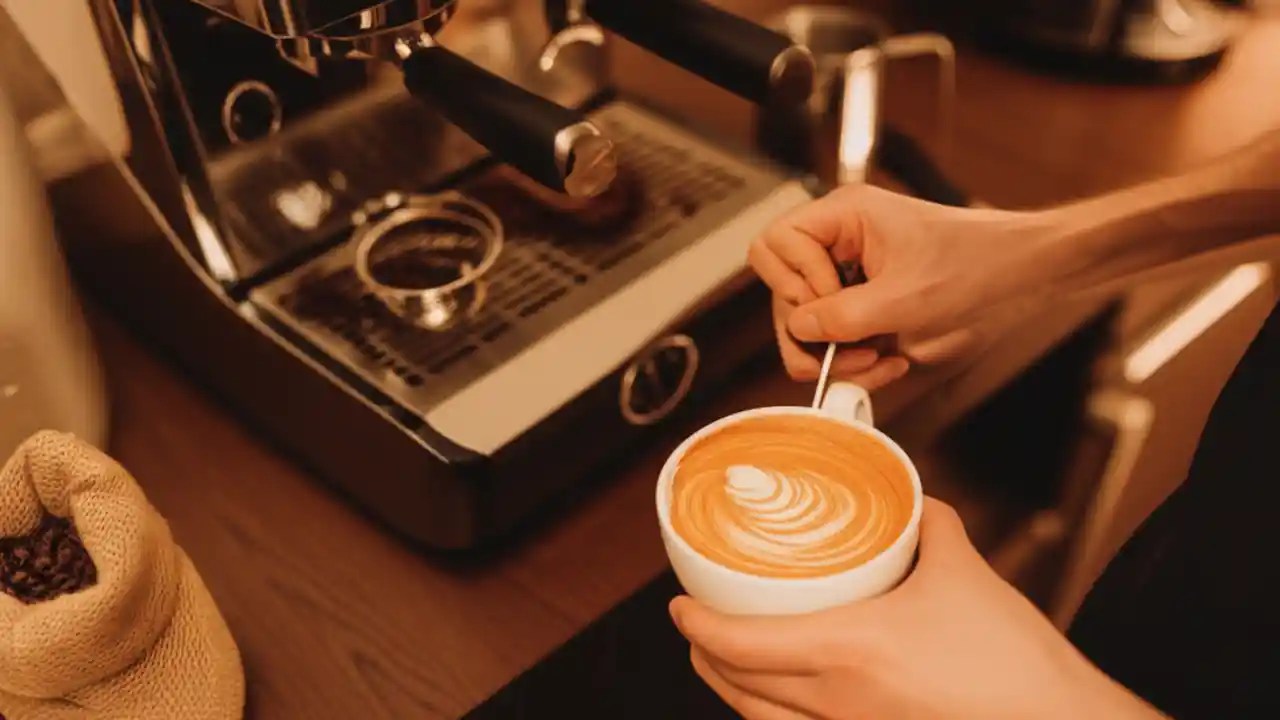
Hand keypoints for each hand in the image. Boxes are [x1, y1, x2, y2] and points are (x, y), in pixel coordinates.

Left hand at [670, 498, 1164, 719]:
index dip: (694, 626)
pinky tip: (778, 703)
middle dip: (702, 653)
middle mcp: (836, 704)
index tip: (678, 605)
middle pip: (734, 684)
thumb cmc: (1015, 666)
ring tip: (725, 659)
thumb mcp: (966, 575)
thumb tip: (912, 500)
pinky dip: (770, 718)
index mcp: (847, 651)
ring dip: (729, 688)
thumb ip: (932, 526)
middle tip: (696, 623)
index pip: (738, 643)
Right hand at [750, 185, 1055, 386]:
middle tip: (849, 351)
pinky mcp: (862, 301)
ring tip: (876, 363)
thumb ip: (844, 316)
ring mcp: (848, 273)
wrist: (1022, 274)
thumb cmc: (977, 264)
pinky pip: (834, 336)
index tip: (833, 302)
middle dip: (813, 331)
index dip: (795, 281)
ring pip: (805, 321)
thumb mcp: (907, 297)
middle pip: (783, 289)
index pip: (775, 244)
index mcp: (844, 216)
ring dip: (834, 353)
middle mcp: (838, 240)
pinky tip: (888, 362)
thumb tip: (799, 330)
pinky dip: (854, 358)